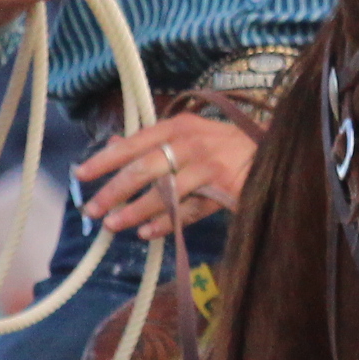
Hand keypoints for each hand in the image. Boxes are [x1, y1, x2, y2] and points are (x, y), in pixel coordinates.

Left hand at [76, 114, 253, 240]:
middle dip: (114, 190)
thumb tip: (112, 144)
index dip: (106, 159)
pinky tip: (148, 233)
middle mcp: (191, 141)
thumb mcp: (191, 137)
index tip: (81, 174)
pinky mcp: (223, 186)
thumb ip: (153, 143)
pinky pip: (188, 209)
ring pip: (163, 191)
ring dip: (135, 210)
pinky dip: (167, 223)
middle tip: (91, 209)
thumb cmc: (228, 148)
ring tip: (114, 224)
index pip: (134, 142)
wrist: (277, 153)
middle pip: (143, 168)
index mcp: (179, 126)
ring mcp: (208, 164)